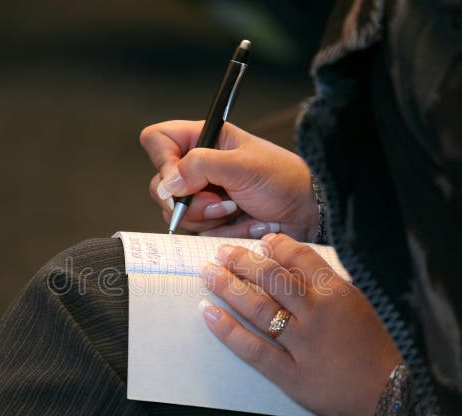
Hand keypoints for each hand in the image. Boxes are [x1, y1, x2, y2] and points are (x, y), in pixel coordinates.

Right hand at [140, 120, 318, 240]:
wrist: (304, 214)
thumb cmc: (282, 180)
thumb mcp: (243, 165)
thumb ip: (201, 166)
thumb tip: (168, 183)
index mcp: (203, 139)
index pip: (157, 140)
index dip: (162, 160)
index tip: (182, 180)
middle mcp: (195, 166)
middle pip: (160, 185)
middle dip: (190, 200)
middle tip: (222, 201)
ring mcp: (199, 196)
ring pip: (174, 213)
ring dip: (206, 218)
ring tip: (235, 210)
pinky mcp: (207, 221)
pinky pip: (193, 231)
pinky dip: (215, 231)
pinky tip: (238, 222)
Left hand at [199, 233, 401, 415]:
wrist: (397, 397)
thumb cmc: (383, 350)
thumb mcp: (363, 307)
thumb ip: (332, 288)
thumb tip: (297, 269)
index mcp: (339, 293)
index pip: (300, 258)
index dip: (277, 247)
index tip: (262, 242)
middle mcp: (318, 314)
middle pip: (272, 279)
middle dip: (243, 261)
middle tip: (222, 252)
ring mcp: (303, 346)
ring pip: (258, 309)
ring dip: (229, 287)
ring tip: (209, 273)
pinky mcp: (292, 376)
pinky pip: (254, 349)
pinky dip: (228, 330)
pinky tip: (209, 314)